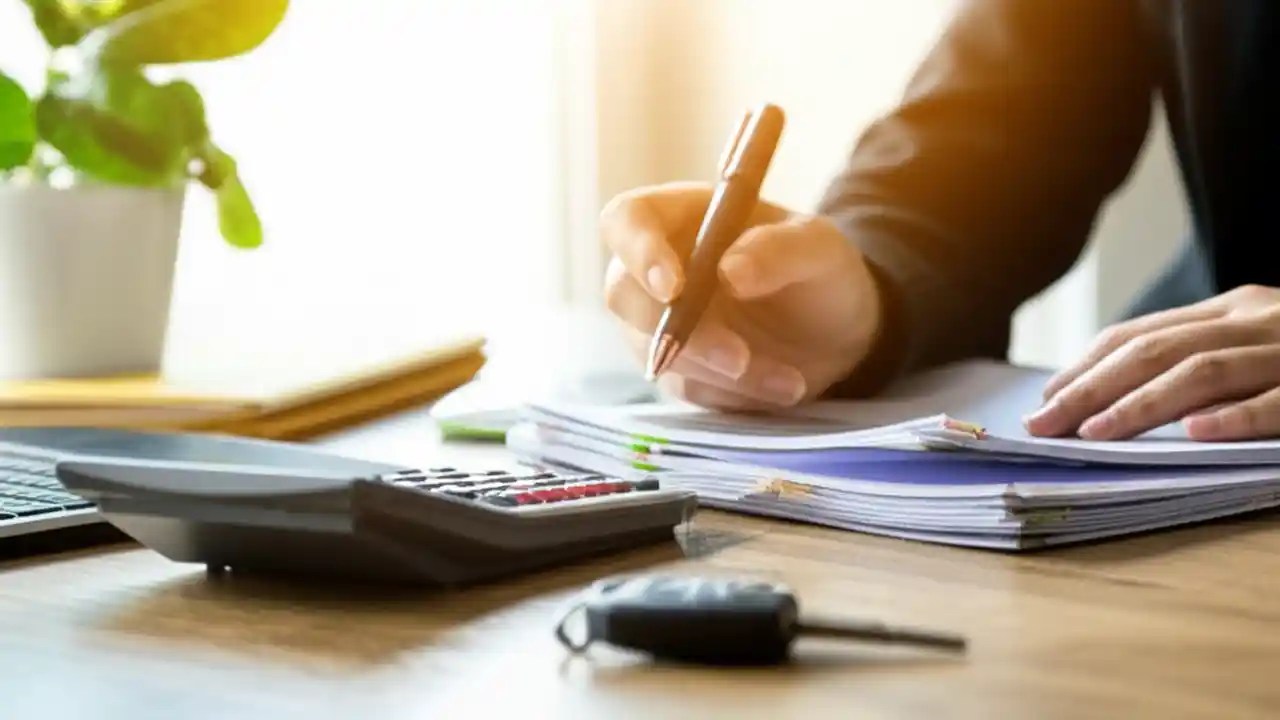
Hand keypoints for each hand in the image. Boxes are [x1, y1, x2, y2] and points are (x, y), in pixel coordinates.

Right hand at [600, 181, 884, 410]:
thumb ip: (780, 250)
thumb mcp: (820, 249)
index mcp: (681, 217)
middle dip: (679, 333)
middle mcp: (658, 269)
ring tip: (790, 379)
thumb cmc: (820, 271)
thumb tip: (729, 271)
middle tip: (737, 357)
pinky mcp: (679, 369)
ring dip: (720, 373)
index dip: (637, 250)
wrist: (837, 332)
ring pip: (657, 353)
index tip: (673, 287)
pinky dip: (735, 394)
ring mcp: (661, 323)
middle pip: (623, 295)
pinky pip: (687, 387)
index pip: (627, 220)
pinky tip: (783, 386)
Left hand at [1025, 285, 1279, 440]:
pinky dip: (1234, 416)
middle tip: (1044, 424)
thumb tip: (1114, 398)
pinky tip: (1193, 433)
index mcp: (1230, 310)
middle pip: (1157, 350)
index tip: (1044, 400)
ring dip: (1142, 403)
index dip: (1086, 367)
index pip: (1141, 335)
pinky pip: (1276, 401)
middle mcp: (1253, 321)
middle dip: (1091, 388)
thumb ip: (1200, 358)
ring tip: (1094, 433)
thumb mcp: (1256, 342)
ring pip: (1204, 371)